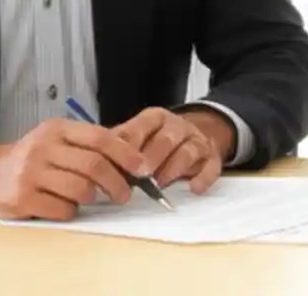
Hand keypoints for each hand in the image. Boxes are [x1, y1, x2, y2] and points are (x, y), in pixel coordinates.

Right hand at [0, 119, 149, 219]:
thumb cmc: (34, 159)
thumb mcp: (58, 141)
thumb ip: (90, 147)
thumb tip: (135, 162)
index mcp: (58, 130)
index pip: (101, 138)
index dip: (127, 154)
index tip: (144, 169)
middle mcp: (43, 147)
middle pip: (94, 165)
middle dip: (117, 183)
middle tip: (125, 194)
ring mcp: (31, 173)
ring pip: (81, 189)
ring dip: (93, 198)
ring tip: (91, 199)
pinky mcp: (22, 198)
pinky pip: (62, 209)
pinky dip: (72, 211)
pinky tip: (66, 206)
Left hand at [111, 107, 227, 193]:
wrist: (196, 133)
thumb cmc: (157, 139)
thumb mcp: (138, 135)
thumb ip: (119, 145)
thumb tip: (95, 160)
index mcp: (155, 118)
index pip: (141, 127)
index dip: (129, 145)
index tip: (115, 161)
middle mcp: (178, 126)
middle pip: (166, 138)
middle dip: (152, 157)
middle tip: (139, 175)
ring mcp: (197, 141)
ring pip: (188, 151)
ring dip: (173, 169)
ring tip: (159, 185)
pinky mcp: (212, 158)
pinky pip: (211, 167)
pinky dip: (203, 177)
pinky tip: (193, 188)